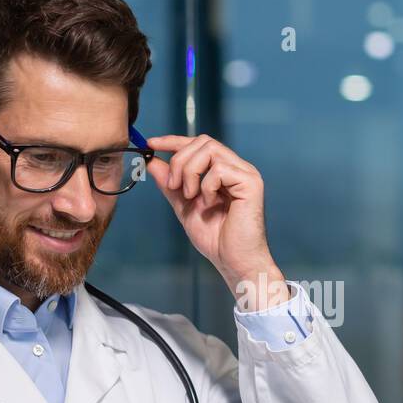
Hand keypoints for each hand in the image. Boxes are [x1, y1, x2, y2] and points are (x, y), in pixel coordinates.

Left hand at [145, 134, 289, 308]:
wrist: (234, 262)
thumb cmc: (216, 240)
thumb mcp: (184, 207)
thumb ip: (170, 184)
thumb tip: (152, 162)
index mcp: (224, 171)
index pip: (198, 144)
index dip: (173, 140)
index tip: (151, 143)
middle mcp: (237, 167)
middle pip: (202, 141)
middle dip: (179, 160)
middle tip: (173, 186)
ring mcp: (246, 173)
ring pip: (209, 149)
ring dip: (189, 172)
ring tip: (190, 196)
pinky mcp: (251, 183)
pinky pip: (219, 169)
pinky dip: (206, 186)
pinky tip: (208, 203)